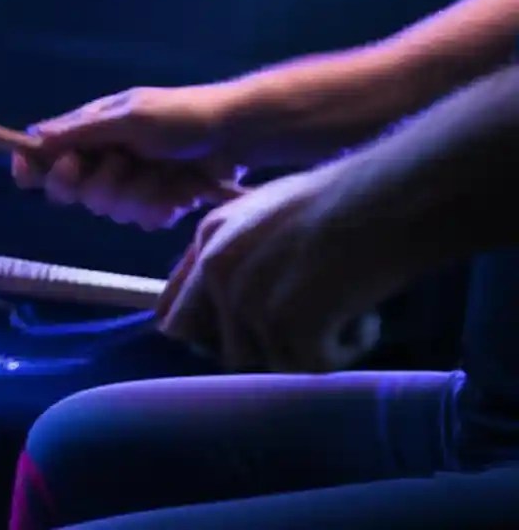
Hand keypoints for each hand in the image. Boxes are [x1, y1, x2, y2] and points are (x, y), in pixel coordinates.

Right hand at [12, 85, 245, 229]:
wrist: (239, 136)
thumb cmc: (182, 116)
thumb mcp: (131, 117)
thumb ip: (83, 130)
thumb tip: (36, 135)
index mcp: (93, 130)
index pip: (45, 153)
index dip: (33, 167)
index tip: (28, 177)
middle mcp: (105, 157)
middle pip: (72, 192)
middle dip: (100, 184)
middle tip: (123, 164)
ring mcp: (130, 183)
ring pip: (109, 209)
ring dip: (138, 194)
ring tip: (164, 174)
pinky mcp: (154, 203)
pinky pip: (140, 220)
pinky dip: (161, 207)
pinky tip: (179, 192)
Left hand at [156, 164, 399, 372]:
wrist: (389, 197)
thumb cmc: (345, 200)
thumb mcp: (265, 214)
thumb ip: (233, 256)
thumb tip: (217, 307)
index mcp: (208, 240)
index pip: (174, 314)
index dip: (206, 333)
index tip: (239, 338)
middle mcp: (218, 270)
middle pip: (219, 346)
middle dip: (262, 344)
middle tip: (308, 321)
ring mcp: (248, 300)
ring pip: (267, 360)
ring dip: (306, 345)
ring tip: (342, 304)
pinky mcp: (286, 326)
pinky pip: (312, 366)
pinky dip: (345, 349)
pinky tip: (364, 314)